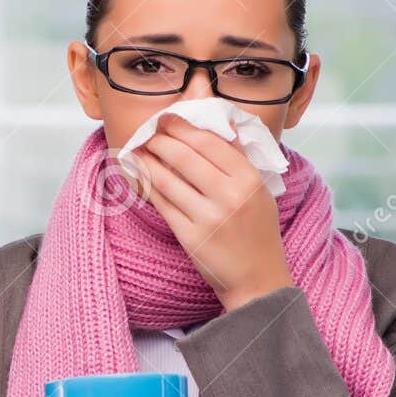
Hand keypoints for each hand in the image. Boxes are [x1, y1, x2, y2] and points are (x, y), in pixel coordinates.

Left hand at [129, 112, 293, 311]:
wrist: (258, 279)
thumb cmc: (257, 231)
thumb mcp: (258, 190)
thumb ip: (239, 157)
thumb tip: (221, 122)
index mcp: (249, 179)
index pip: (209, 142)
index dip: (183, 127)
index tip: (166, 117)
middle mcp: (230, 196)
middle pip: (185, 157)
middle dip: (160, 139)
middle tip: (147, 131)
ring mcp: (209, 218)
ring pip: (168, 180)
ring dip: (147, 161)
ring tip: (136, 149)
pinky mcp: (190, 237)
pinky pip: (163, 204)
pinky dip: (148, 186)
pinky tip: (140, 174)